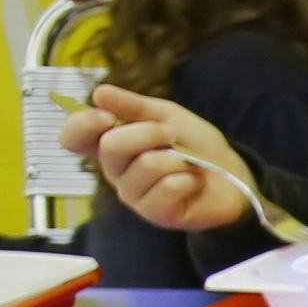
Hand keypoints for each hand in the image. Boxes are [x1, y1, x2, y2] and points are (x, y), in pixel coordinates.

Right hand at [85, 92, 256, 234]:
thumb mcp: (168, 116)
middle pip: (111, 147)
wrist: (234, 177)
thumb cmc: (197, 147)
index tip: (106, 116)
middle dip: (147, 132)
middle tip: (171, 135)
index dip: (82, 124)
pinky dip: (187, 179)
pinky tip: (192, 183)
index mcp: (112, 144)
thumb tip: (99, 93)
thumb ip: (134, 107)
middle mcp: (115, 171)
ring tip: (187, 163)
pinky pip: (167, 188)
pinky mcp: (155, 214)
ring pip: (144, 166)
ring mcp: (134, 195)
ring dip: (175, 158)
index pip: (73, 138)